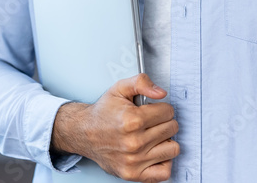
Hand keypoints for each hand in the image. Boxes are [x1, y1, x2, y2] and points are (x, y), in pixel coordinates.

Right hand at [51, 73, 179, 181]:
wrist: (84, 133)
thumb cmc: (103, 113)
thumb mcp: (120, 89)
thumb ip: (141, 82)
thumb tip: (161, 93)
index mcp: (132, 120)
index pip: (168, 112)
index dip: (162, 108)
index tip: (154, 110)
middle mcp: (134, 142)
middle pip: (172, 129)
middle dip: (164, 122)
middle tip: (152, 122)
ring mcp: (134, 160)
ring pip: (172, 149)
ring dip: (166, 141)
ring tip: (154, 136)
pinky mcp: (133, 174)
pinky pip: (164, 172)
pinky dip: (164, 162)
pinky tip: (155, 152)